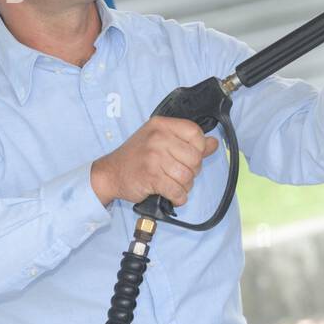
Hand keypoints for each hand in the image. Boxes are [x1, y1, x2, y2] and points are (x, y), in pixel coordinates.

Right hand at [90, 116, 218, 206]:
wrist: (110, 173)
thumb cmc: (138, 157)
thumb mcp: (161, 141)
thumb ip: (188, 142)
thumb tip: (213, 143)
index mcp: (162, 125)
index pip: (196, 133)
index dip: (199, 148)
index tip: (189, 157)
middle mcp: (158, 138)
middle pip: (195, 157)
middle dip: (192, 171)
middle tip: (179, 174)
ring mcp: (154, 157)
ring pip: (187, 176)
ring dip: (184, 186)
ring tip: (173, 184)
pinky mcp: (151, 176)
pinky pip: (177, 191)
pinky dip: (178, 198)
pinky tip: (172, 195)